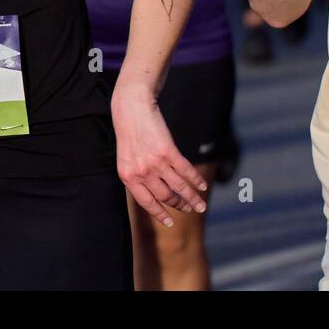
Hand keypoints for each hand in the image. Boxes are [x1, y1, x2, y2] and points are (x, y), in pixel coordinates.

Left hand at [111, 84, 206, 227]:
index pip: (146, 202)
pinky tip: (202, 186)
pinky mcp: (168, 151)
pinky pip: (185, 171)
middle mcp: (141, 172)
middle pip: (165, 196)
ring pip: (178, 187)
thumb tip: (156, 192)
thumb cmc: (129, 131)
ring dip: (191, 198)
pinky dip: (195, 180)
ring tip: (201, 206)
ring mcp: (155, 162)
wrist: (132, 106)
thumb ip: (138, 174)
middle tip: (188, 209)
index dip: (159, 213)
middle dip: (178, 205)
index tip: (170, 222)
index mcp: (128, 176)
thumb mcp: (127, 156)